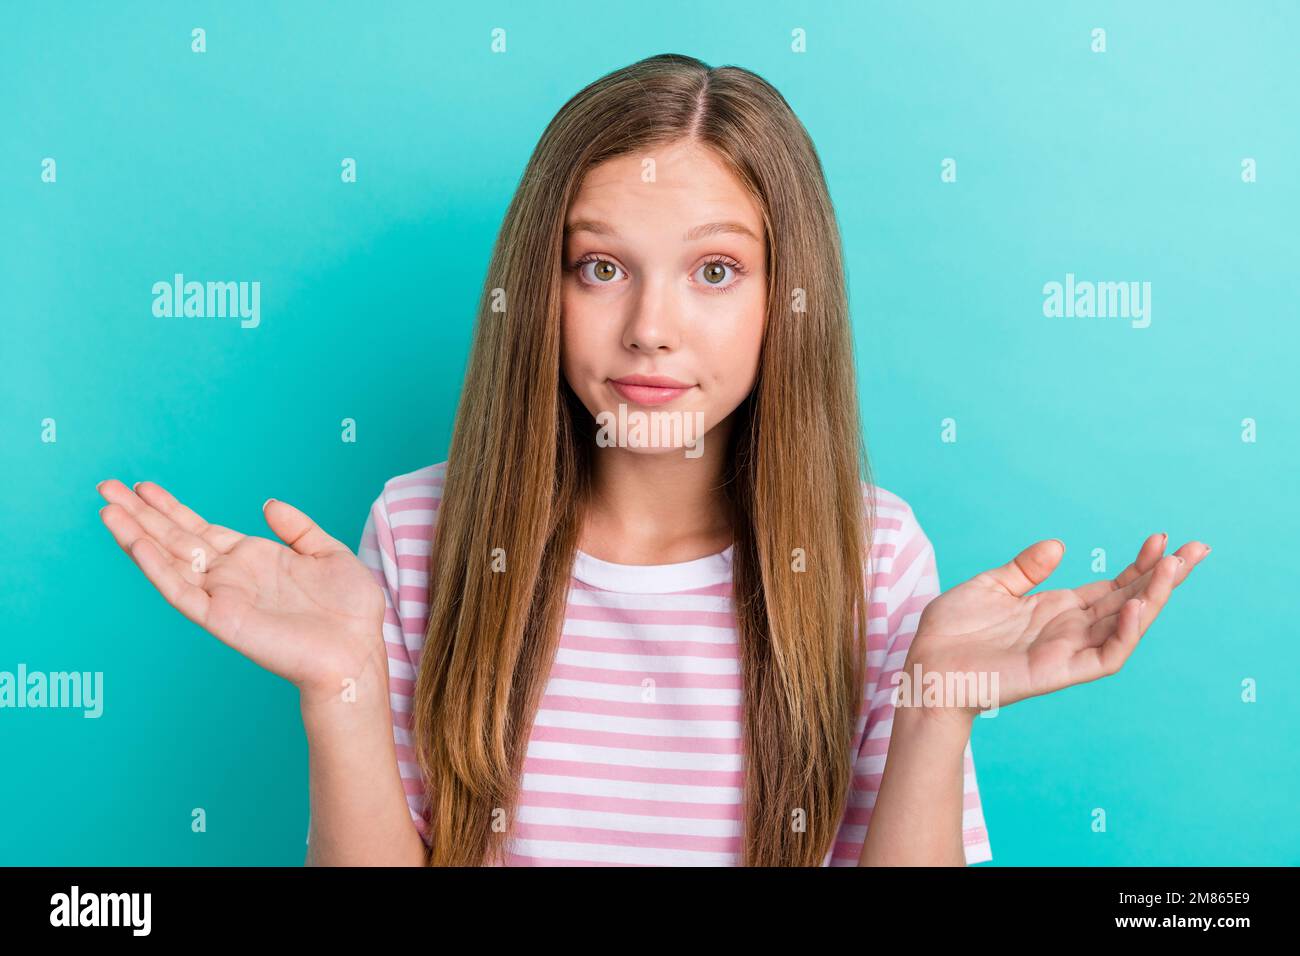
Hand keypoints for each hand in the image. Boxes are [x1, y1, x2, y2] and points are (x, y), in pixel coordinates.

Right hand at [96, 479, 387, 706]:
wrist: (357, 651)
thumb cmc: (350, 612)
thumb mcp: (329, 554)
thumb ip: (298, 528)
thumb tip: (268, 504)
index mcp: (254, 558)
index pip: (200, 528)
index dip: (171, 508)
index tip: (144, 486)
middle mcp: (231, 576)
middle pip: (175, 538)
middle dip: (141, 513)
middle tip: (107, 485)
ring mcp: (223, 596)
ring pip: (168, 560)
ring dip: (136, 535)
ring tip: (107, 508)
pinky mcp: (221, 618)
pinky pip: (181, 591)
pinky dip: (156, 567)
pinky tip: (136, 544)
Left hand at [903, 533, 1208, 718]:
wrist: (926, 667)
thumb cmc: (952, 631)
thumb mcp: (990, 586)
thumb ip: (1026, 569)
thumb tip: (1059, 546)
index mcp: (1056, 609)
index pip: (1112, 586)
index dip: (1138, 564)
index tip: (1161, 538)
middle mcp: (1070, 629)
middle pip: (1131, 601)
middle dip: (1165, 577)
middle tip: (1199, 549)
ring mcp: (1068, 651)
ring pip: (1126, 626)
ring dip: (1153, 598)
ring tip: (1174, 568)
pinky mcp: (1059, 671)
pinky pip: (1104, 656)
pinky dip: (1124, 633)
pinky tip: (1134, 604)